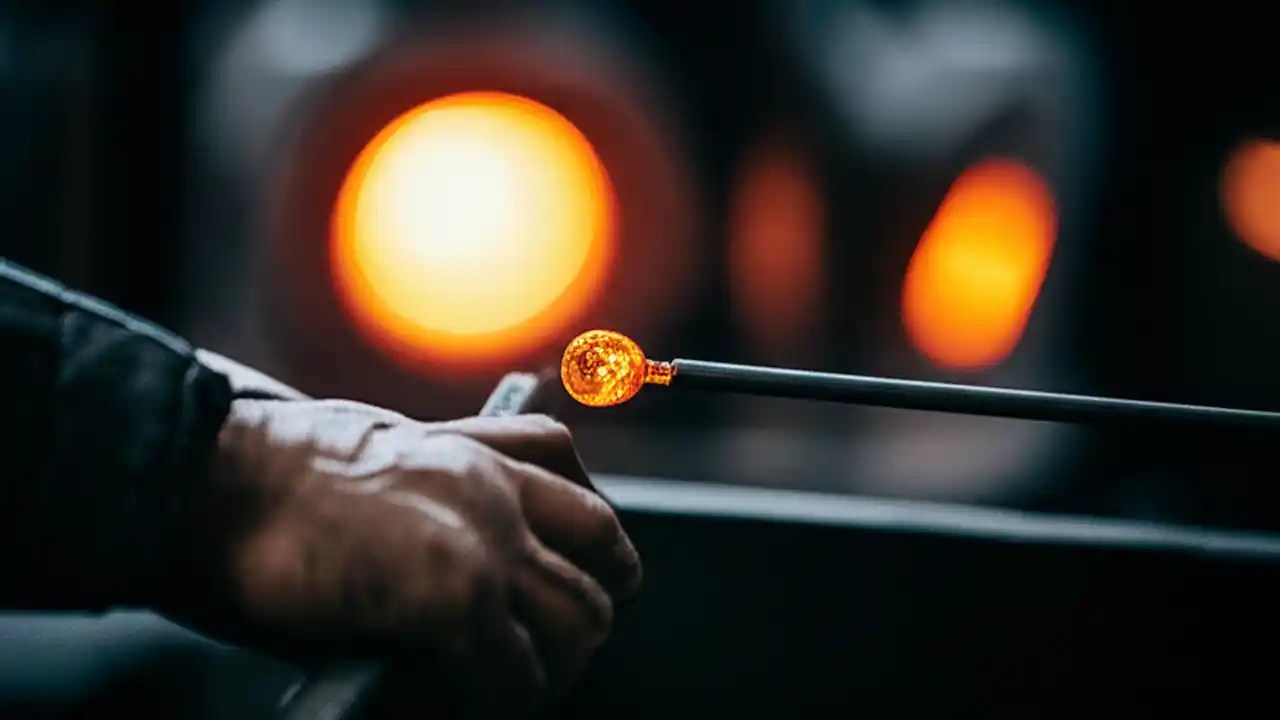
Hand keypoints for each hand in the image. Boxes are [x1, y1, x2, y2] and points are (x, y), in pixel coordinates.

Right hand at [162, 399, 640, 715]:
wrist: (205, 482)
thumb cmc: (263, 478)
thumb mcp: (378, 457)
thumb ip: (444, 495)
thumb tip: (472, 565)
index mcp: (473, 452)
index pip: (576, 482)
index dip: (592, 543)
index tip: (575, 576)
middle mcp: (494, 488)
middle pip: (607, 552)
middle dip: (588, 609)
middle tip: (550, 648)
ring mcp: (483, 539)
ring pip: (582, 617)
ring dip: (557, 662)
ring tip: (518, 686)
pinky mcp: (454, 594)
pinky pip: (517, 671)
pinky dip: (506, 697)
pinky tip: (474, 701)